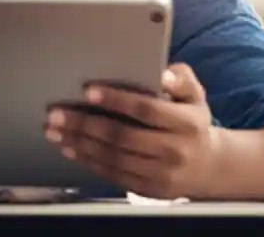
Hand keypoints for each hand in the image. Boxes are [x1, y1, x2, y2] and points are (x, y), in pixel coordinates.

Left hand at [46, 64, 218, 199]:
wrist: (209, 166)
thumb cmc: (191, 122)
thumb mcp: (194, 95)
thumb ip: (181, 77)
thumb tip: (163, 74)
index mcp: (187, 123)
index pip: (146, 110)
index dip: (116, 100)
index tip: (87, 91)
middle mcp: (175, 150)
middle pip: (122, 137)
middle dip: (84, 124)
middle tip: (56, 114)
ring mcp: (162, 174)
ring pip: (113, 158)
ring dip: (79, 144)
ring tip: (55, 131)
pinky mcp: (150, 190)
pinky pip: (114, 175)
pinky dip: (89, 161)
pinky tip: (71, 149)